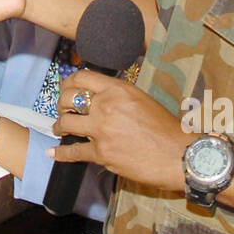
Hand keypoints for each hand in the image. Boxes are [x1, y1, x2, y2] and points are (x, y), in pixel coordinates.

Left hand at [50, 70, 186, 189]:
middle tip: (63, 109)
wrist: (181, 155)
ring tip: (59, 128)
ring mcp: (102, 130)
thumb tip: (102, 98)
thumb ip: (120, 97)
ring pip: (66, 123)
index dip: (69, 82)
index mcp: (119, 89)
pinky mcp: (102, 153)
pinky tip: (53, 153)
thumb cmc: (168, 129)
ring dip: (59, 126)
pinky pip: (73, 151)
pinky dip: (61, 153)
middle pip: (68, 98)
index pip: (83, 77)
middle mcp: (107, 106)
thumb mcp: (144, 100)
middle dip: (61, 103)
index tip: (65, 88)